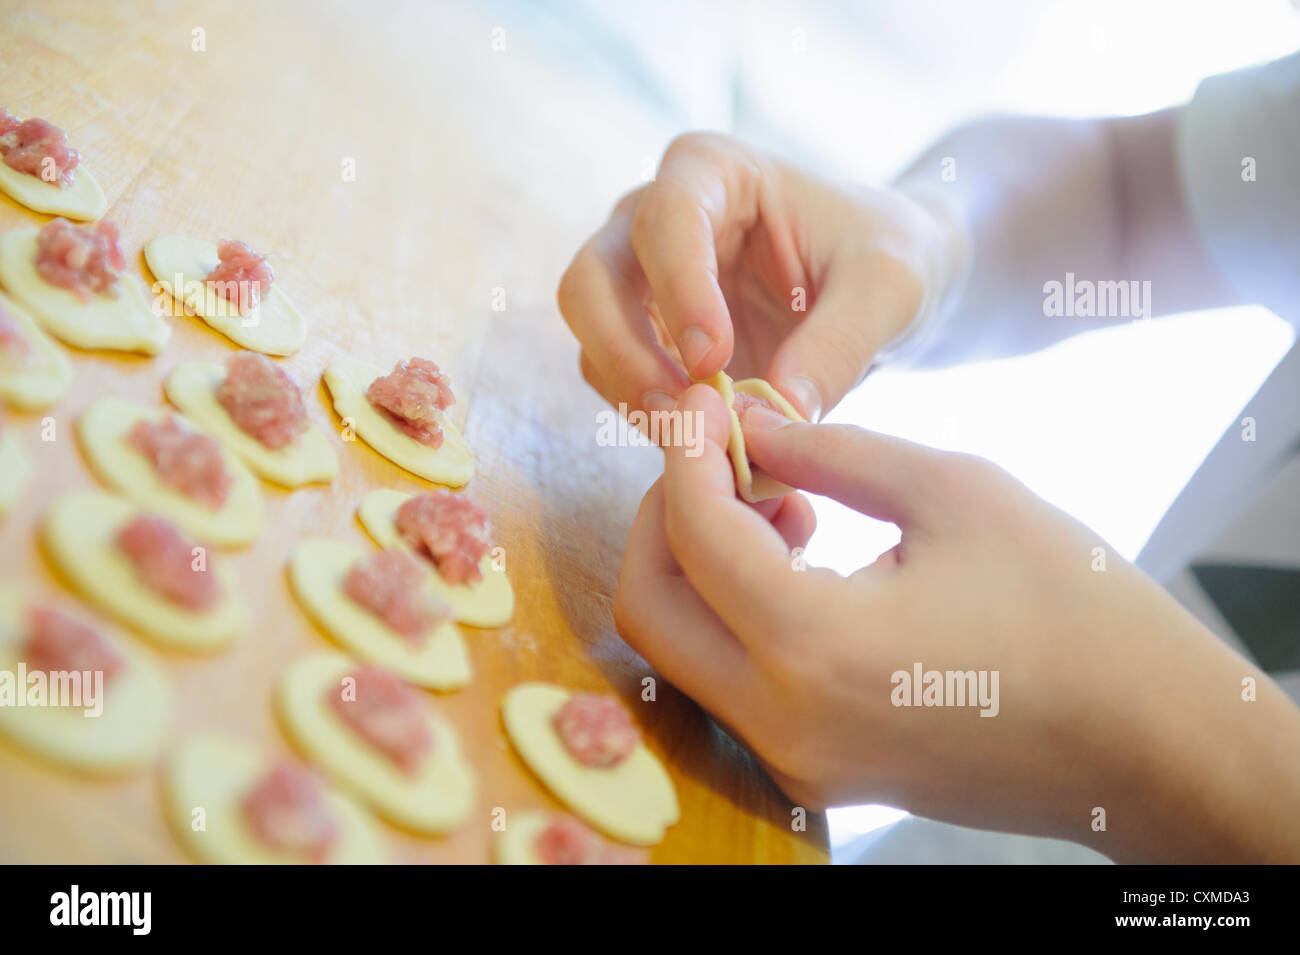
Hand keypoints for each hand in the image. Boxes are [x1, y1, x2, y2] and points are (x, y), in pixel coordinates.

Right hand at [557, 132, 960, 422]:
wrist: (879, 287)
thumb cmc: (888, 258)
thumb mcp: (889, 291)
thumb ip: (840, 344)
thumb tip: (777, 413)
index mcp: (711, 172)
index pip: (664, 219)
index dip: (679, 290)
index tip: (715, 360)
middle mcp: (651, 218)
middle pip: (591, 280)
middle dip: (625, 353)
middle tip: (684, 413)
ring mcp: (637, 280)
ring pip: (590, 338)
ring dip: (633, 395)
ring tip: (700, 439)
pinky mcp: (644, 337)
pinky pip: (616, 380)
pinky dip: (649, 415)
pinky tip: (705, 440)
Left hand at [615, 384, 1299, 861]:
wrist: (1147, 741)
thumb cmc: (1074, 607)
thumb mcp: (953, 493)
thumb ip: (830, 453)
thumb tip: (747, 427)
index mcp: (814, 645)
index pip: (694, 533)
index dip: (686, 453)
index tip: (703, 403)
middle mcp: (783, 720)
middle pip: (649, 609)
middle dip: (664, 517)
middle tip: (717, 457)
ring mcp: (796, 759)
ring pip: (684, 652)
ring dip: (700, 566)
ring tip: (782, 503)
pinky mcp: (817, 772)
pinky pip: (733, 683)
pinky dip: (736, 613)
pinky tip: (802, 558)